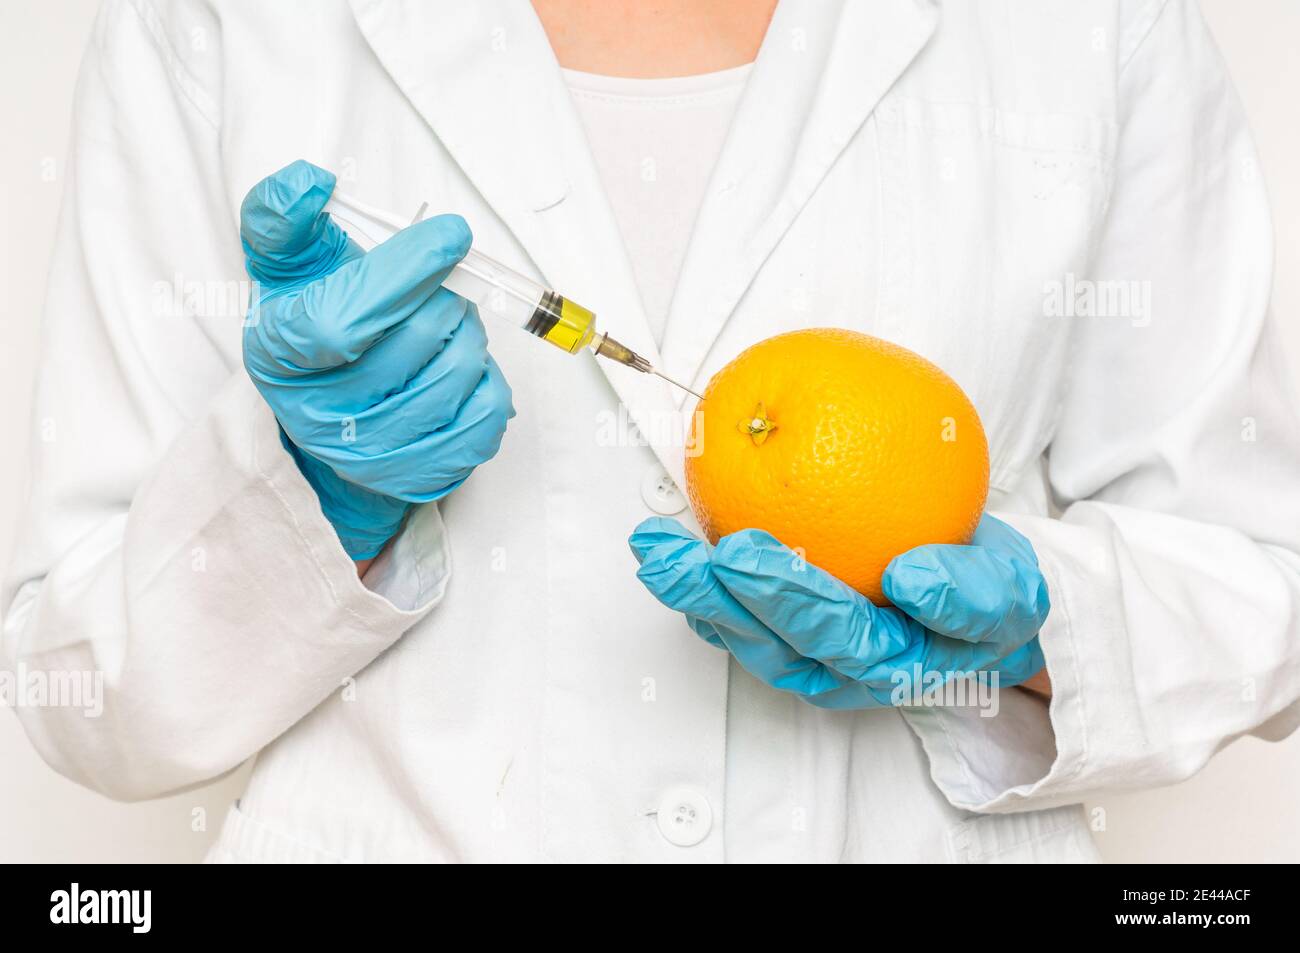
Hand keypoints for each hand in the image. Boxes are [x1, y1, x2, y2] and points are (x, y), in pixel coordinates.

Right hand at [240, 160, 514, 557]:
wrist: (331, 416)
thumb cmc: (314, 326)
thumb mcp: (286, 270)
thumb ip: (284, 218)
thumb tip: (309, 184)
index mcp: (278, 355)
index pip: (343, 320)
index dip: (404, 272)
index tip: (450, 235)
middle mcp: (319, 417)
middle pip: (417, 338)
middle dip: (445, 295)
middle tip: (440, 286)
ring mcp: (374, 454)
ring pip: (460, 370)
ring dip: (468, 332)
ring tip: (445, 326)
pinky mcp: (426, 473)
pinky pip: (489, 411)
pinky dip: (487, 377)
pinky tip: (456, 367)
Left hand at [629, 514, 1047, 708]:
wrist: (983, 601)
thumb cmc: (992, 595)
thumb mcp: (1010, 595)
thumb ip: (971, 596)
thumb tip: (912, 579)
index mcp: (894, 665)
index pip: (834, 635)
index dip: (785, 599)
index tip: (745, 552)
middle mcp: (842, 670)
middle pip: (770, 642)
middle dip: (714, 598)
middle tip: (671, 552)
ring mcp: (810, 654)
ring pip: (743, 634)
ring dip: (693, 593)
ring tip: (653, 547)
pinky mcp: (788, 631)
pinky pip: (738, 615)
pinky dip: (703, 583)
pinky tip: (675, 544)